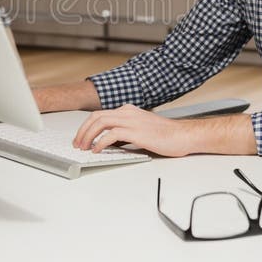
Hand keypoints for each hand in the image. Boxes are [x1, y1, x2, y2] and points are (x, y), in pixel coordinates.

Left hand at [72, 104, 190, 157]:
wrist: (183, 136)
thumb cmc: (166, 135)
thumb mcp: (141, 130)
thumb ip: (125, 133)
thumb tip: (108, 143)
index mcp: (128, 111)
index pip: (100, 114)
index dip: (87, 126)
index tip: (81, 138)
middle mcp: (128, 112)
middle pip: (96, 116)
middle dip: (82, 130)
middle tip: (77, 144)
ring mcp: (132, 121)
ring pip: (100, 122)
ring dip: (88, 135)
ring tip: (84, 147)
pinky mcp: (136, 132)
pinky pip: (111, 135)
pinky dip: (100, 142)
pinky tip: (97, 150)